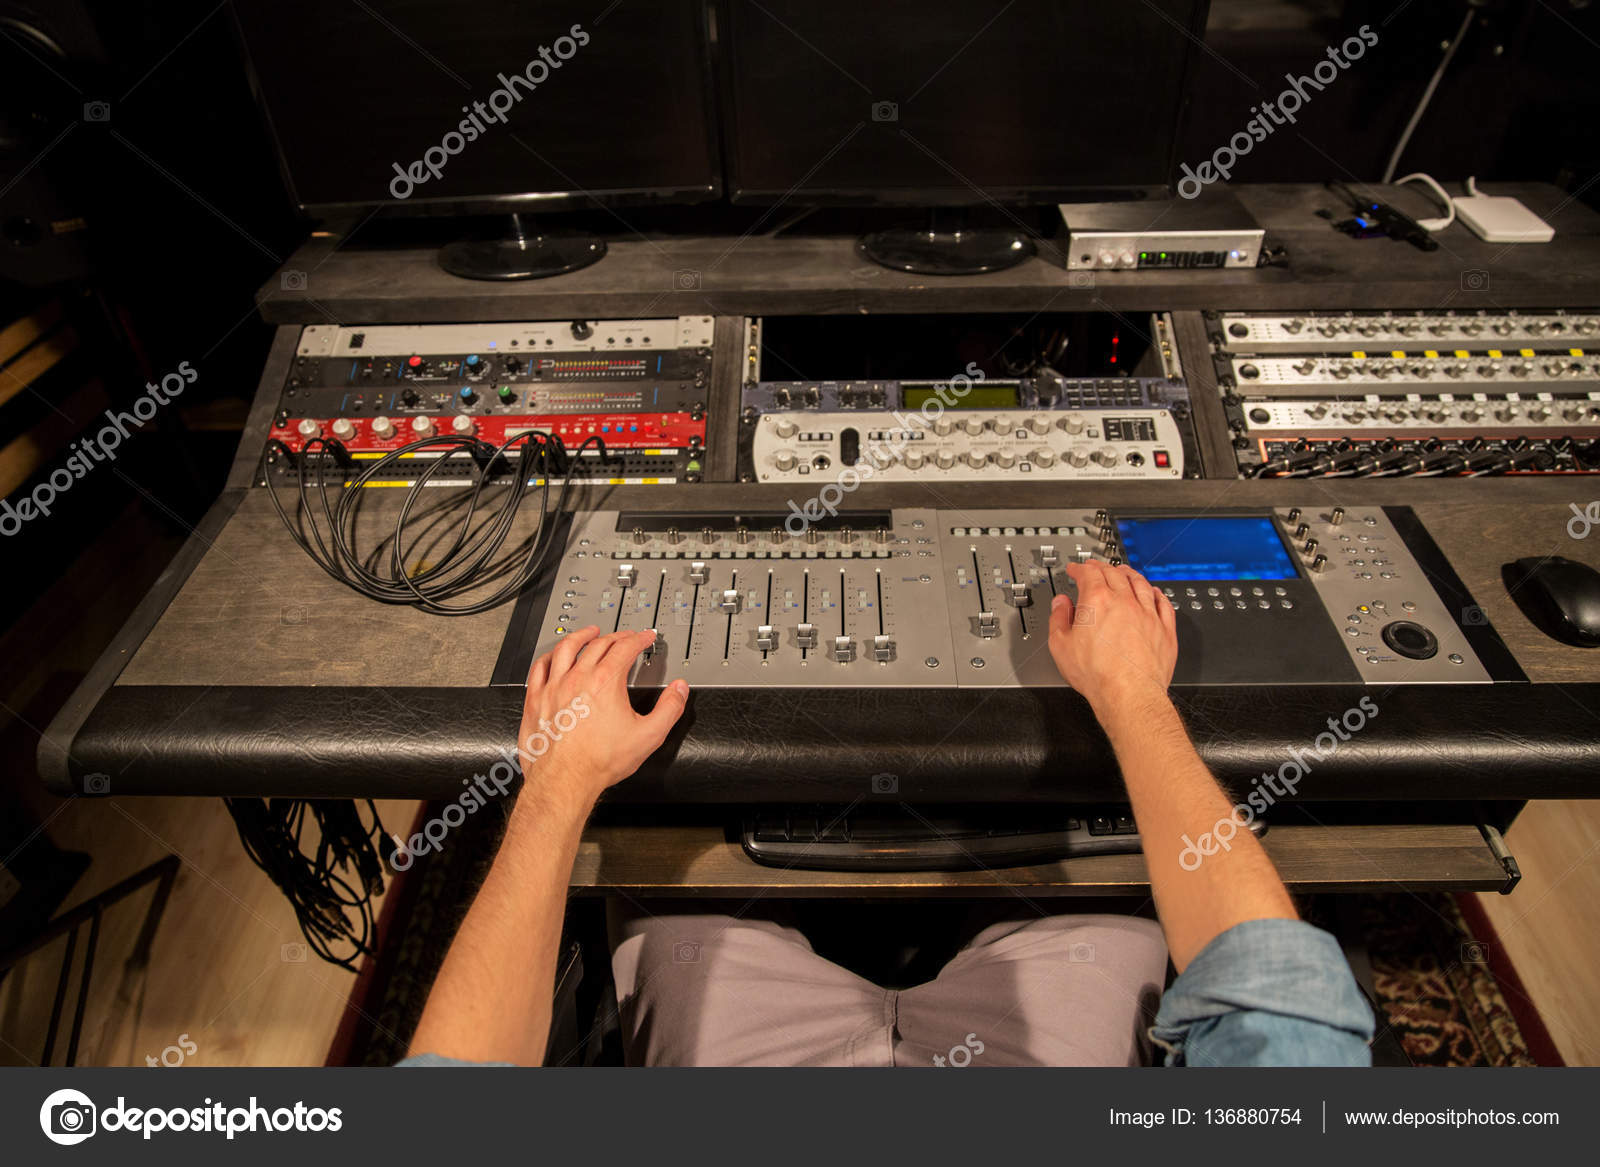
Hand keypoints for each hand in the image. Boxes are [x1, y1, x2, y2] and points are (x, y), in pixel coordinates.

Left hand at [515, 626, 688, 814]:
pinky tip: (553, 657)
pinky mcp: (535, 700)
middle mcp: (578, 678)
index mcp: (605, 682)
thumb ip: (669, 709)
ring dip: (581, 636)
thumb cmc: (598, 762)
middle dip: (615, 636)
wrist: (564, 780)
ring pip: (566, 648)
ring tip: (590, 632)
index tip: (644, 637)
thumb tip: (679, 690)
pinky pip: (540, 668)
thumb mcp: (648, 736)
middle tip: (624, 636)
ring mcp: (553, 687)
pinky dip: (550, 657)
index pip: (625, 648)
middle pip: (598, 644)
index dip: (638, 638)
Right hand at [1048, 562, 1177, 717]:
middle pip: (1115, 573)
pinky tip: (1154, 592)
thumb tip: (1060, 604)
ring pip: (1140, 583)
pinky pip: (1162, 602)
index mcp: (1098, 602)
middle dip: (1103, 567)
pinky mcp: (1164, 629)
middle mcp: (1125, 602)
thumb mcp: (1061, 646)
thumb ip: (1059, 619)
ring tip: (1124, 571)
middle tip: (1096, 567)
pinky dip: (1156, 593)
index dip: (1080, 568)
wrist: (1129, 694)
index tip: (1076, 568)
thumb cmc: (1098, 675)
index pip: (1089, 573)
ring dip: (1130, 573)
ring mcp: (1148, 614)